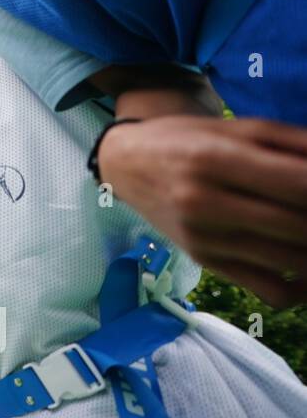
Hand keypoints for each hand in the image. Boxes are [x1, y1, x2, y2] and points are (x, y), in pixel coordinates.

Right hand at [98, 116, 306, 306]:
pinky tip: (306, 269)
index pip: (298, 184)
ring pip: (292, 262)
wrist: (128, 164)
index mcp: (215, 159)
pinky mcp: (206, 261)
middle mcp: (205, 202)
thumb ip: (297, 144)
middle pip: (299, 226)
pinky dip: (303, 289)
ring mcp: (205, 238)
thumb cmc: (192, 140)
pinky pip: (271, 290)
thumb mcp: (240, 127)